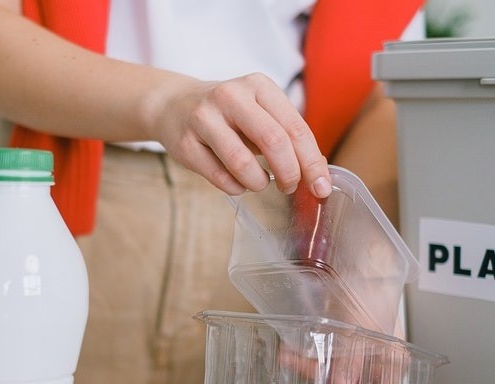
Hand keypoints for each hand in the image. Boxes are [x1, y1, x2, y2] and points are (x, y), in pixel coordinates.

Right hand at [146, 73, 332, 197]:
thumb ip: (287, 136)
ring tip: (260, 183)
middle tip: (290, 187)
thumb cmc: (228, 114)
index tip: (320, 186)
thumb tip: (318, 171)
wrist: (173, 104)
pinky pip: (218, 176)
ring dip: (258, 182)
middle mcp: (231, 96)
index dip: (311, 161)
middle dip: (289, 173)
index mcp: (258, 86)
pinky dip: (235, 187)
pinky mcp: (185, 143)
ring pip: (241, 162)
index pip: (295, 127)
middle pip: (273, 141)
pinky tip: (237, 183)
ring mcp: (204, 118)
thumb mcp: (259, 112)